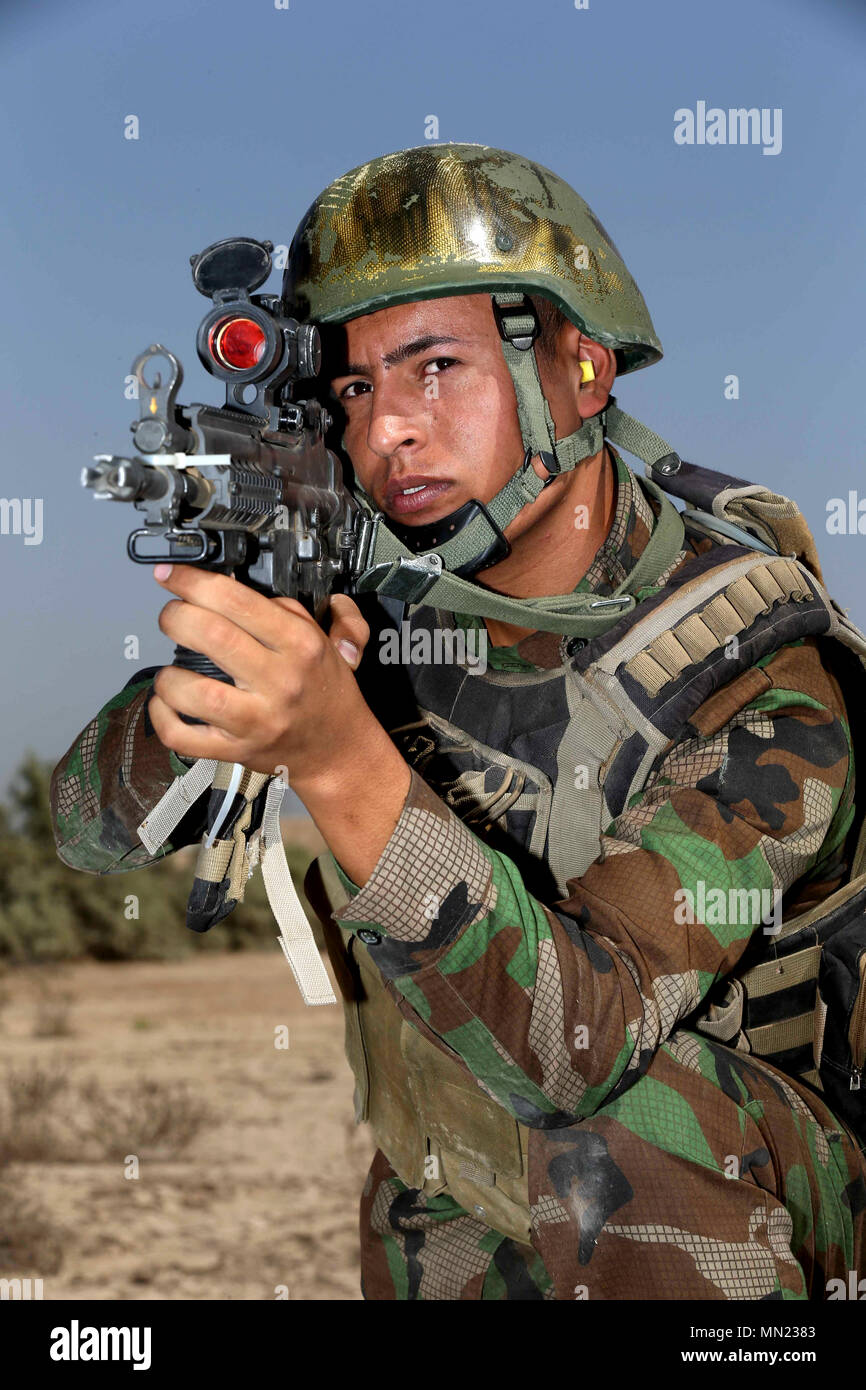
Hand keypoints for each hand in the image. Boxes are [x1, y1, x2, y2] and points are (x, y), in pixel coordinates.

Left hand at [148, 564, 377, 790]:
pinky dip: (162, 718)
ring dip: (167, 675)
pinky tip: (165, 702)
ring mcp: (257, 719)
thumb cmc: (327, 693)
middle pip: (211, 635)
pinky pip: (184, 737)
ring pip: (192, 692)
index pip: (237, 601)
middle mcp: (279, 680)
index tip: (171, 576)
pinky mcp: (238, 749)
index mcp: (300, 645)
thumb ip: (293, 608)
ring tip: (170, 669)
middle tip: (171, 616)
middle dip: (175, 617)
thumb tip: (246, 589)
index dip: (192, 582)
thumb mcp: (327, 640)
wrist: (340, 750)